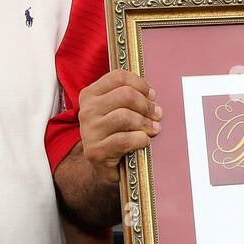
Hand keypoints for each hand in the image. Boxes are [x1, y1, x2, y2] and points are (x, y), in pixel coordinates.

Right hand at [79, 69, 161, 183]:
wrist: (101, 166)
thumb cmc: (114, 133)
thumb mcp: (117, 110)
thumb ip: (129, 98)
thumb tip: (152, 95)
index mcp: (90, 94)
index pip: (118, 77)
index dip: (140, 84)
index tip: (151, 95)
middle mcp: (86, 110)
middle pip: (125, 95)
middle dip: (146, 105)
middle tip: (157, 114)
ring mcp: (89, 131)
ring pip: (125, 116)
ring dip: (145, 123)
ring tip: (154, 129)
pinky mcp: (95, 151)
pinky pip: (125, 139)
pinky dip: (140, 139)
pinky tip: (144, 141)